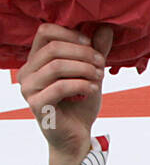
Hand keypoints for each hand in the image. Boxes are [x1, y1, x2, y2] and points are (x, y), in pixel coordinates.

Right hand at [18, 23, 112, 164]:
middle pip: (53, 48)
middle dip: (82, 53)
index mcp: (36, 60)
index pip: (45, 32)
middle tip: (101, 63)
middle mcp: (27, 72)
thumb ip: (96, 52)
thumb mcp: (91, 74)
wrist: (77, 136)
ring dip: (84, 69)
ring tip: (99, 77)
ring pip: (56, 66)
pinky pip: (60, 87)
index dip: (69, 33)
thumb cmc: (80, 105)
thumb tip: (107, 27)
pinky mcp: (37, 104)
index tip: (91, 44)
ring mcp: (29, 88)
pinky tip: (94, 89)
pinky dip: (81, 85)